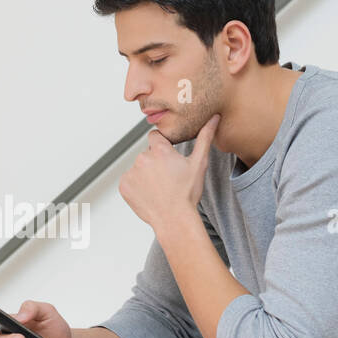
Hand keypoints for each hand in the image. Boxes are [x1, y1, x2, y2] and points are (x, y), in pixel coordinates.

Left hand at [118, 114, 219, 230]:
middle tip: (167, 179)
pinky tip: (149, 194)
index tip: (168, 160)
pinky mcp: (124, 185)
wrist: (174, 220)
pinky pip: (130, 180)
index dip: (162, 146)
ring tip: (159, 188)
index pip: (156, 136)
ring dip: (146, 174)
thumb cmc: (188, 193)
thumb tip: (214, 117)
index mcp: (160, 150)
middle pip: (147, 154)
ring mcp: (131, 172)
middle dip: (155, 162)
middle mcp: (143, 158)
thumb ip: (204, 138)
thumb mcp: (198, 164)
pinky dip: (137, 186)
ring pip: (138, 168)